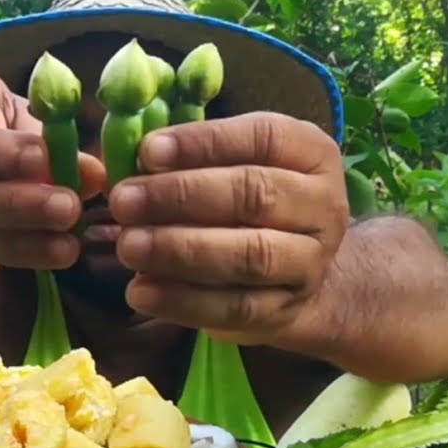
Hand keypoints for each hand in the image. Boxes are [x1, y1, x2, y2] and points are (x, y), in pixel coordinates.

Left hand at [107, 112, 349, 343]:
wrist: (295, 275)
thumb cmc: (248, 204)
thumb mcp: (234, 167)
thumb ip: (192, 159)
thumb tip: (132, 159)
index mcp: (312, 154)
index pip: (264, 137)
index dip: (204, 142)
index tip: (148, 151)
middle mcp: (323, 206)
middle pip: (255, 195)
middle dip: (182, 196)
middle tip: (125, 201)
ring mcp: (309, 263)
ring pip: (249, 256)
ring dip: (181, 250)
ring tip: (129, 246)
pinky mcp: (285, 310)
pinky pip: (235, 308)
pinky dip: (183, 301)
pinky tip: (141, 292)